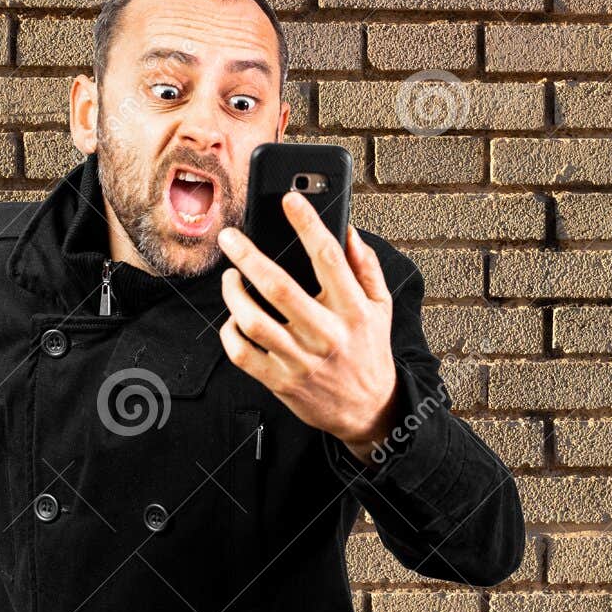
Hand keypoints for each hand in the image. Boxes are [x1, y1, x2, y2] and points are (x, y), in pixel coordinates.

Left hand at [217, 192, 397, 463]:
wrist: (369, 411)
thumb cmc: (370, 351)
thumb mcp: (382, 307)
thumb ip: (366, 267)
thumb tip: (348, 230)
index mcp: (353, 310)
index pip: (328, 258)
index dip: (307, 224)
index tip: (289, 200)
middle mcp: (327, 334)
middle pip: (279, 288)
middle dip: (248, 257)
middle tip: (230, 237)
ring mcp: (301, 360)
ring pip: (254, 321)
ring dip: (233, 294)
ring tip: (229, 278)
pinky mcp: (281, 382)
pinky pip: (243, 355)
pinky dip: (230, 333)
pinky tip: (232, 318)